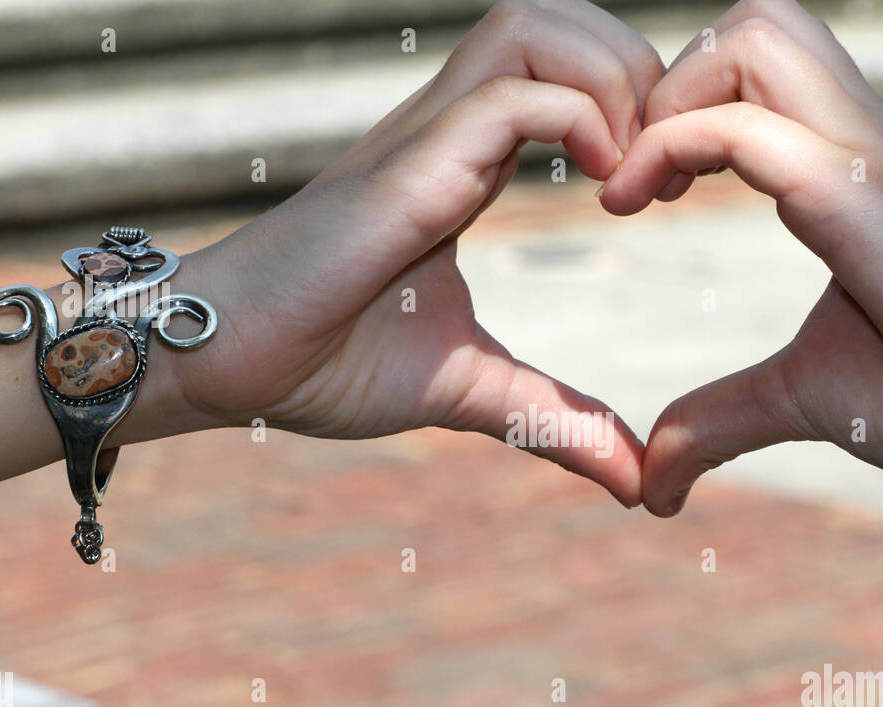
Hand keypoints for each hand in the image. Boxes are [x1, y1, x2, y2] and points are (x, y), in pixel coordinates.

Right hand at [175, 0, 664, 506]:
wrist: (223, 362)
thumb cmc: (325, 363)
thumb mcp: (470, 389)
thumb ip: (553, 419)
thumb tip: (637, 483)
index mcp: (467, 162)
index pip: (564, 68)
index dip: (632, 105)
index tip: (657, 191)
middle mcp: (449, 130)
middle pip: (560, 17)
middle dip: (637, 71)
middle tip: (658, 170)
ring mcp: (424, 139)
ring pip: (533, 24)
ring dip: (608, 79)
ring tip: (628, 174)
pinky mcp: (406, 167)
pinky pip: (506, 95)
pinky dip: (574, 120)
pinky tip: (601, 188)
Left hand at [600, 0, 882, 515]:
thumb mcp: (799, 395)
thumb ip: (718, 419)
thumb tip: (653, 484)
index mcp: (852, 163)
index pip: (760, 59)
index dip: (684, 102)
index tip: (643, 188)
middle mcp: (862, 137)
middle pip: (758, 18)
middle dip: (676, 79)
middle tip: (641, 174)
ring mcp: (867, 157)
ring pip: (756, 37)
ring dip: (676, 97)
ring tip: (642, 184)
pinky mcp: (859, 199)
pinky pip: (743, 130)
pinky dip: (669, 146)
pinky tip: (632, 205)